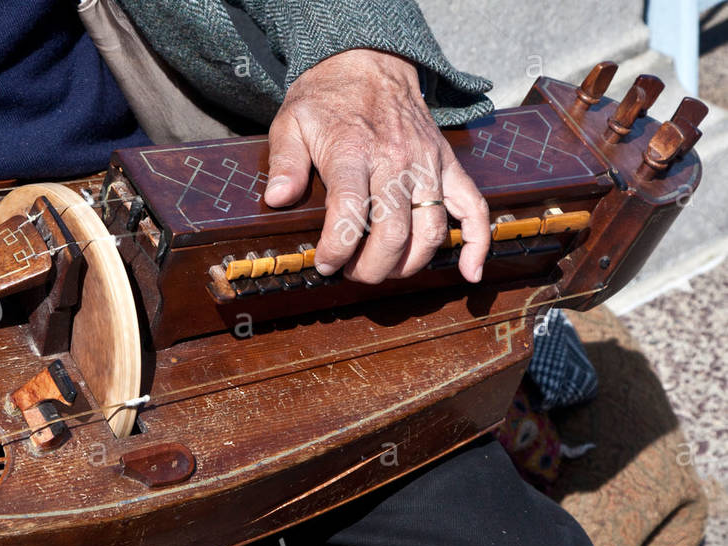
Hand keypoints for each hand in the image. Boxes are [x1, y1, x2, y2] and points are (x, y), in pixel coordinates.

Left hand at [263, 49, 489, 283]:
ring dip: (409, 264)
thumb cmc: (325, 99)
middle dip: (372, 267)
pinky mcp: (448, 164)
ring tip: (384, 270)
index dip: (337, 249)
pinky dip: (478, 243)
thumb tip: (277, 199)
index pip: (349, 214)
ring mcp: (427, 164)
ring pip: (430, 230)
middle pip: (394, 232)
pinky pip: (474, 206)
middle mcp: (396, 160)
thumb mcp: (291, 123)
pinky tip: (469, 272)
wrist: (368, 61)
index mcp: (353, 153)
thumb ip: (285, 163)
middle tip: (352, 274)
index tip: (325, 264)